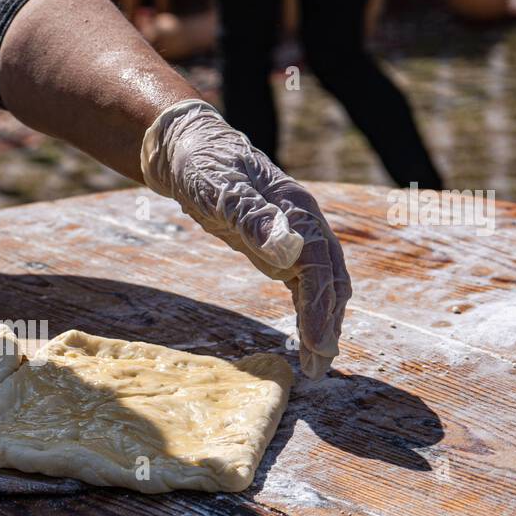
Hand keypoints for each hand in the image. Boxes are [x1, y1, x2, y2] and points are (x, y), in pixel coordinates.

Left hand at [140, 99, 350, 377]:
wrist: (186, 148)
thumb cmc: (201, 166)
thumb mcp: (219, 190)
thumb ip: (253, 219)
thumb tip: (289, 250)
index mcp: (296, 209)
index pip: (319, 265)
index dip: (320, 306)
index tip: (317, 343)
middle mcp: (303, 222)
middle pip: (329, 277)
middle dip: (328, 322)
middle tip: (318, 366)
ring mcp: (293, 234)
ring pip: (321, 283)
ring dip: (324, 321)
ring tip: (316, 362)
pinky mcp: (277, 245)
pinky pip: (303, 282)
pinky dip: (309, 310)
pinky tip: (307, 335)